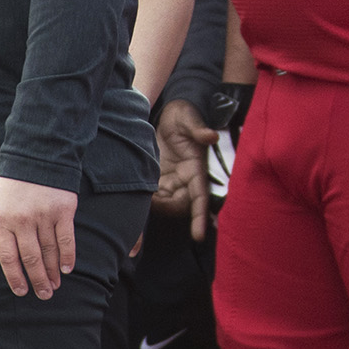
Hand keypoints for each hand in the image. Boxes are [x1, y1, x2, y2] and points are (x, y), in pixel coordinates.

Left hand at [0, 177, 76, 299]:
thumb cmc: (17, 183)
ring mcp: (44, 215)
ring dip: (53, 271)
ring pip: (49, 251)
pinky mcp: (63, 210)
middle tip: (44, 295)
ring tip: (56, 285)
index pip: (8, 257)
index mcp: (4, 221)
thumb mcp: (2, 205)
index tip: (22, 291)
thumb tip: (10, 257)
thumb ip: (6, 230)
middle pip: (31, 258)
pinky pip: (66, 238)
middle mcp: (24, 221)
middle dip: (38, 279)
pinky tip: (68, 268)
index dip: (15, 277)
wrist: (38, 155)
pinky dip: (68, 255)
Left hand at [152, 100, 216, 241]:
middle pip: (180, 206)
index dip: (199, 216)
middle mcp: (186, 179)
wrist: (169, 112)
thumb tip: (211, 136)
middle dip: (166, 209)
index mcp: (196, 169)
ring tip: (141, 191)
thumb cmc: (183, 115)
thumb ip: (198, 129)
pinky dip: (146, 198)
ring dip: (154, 204)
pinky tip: (138, 190)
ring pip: (165, 203)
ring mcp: (172, 180)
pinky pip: (154, 196)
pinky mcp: (159, 178)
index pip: (200, 197)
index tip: (198, 236)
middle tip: (151, 199)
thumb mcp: (189, 120)